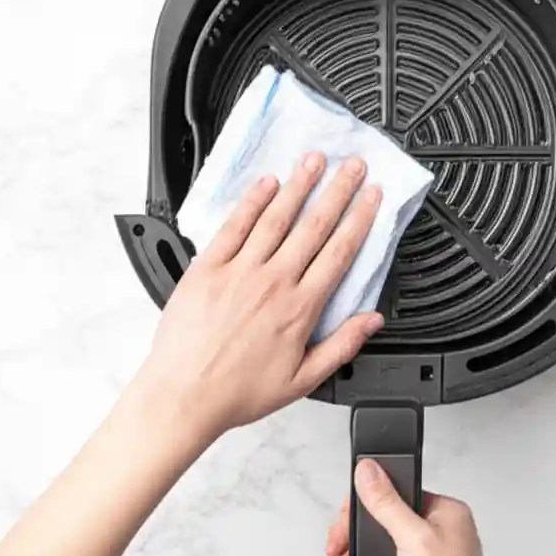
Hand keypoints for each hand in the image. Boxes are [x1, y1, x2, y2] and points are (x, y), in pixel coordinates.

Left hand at [141, 151, 383, 435]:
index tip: (372, 196)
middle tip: (353, 166)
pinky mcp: (207, 268)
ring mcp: (239, 271)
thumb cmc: (238, 392)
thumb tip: (372, 320)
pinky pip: (234, 226)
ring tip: (314, 160)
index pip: (339, 252)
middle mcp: (273, 283)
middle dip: (337, 191)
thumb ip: (342, 346)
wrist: (184, 395)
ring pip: (276, 218)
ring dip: (299, 185)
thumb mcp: (302, 380)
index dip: (360, 219)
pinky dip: (252, 201)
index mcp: (299, 309)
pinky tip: (267, 183)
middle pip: (313, 226)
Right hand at [325, 459, 486, 555]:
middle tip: (337, 547)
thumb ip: (388, 503)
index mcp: (446, 512)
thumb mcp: (413, 538)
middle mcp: (440, 531)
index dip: (366, 503)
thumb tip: (368, 471)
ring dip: (356, 553)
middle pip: (384, 518)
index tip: (344, 519)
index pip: (396, 491)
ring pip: (382, 544)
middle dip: (355, 533)